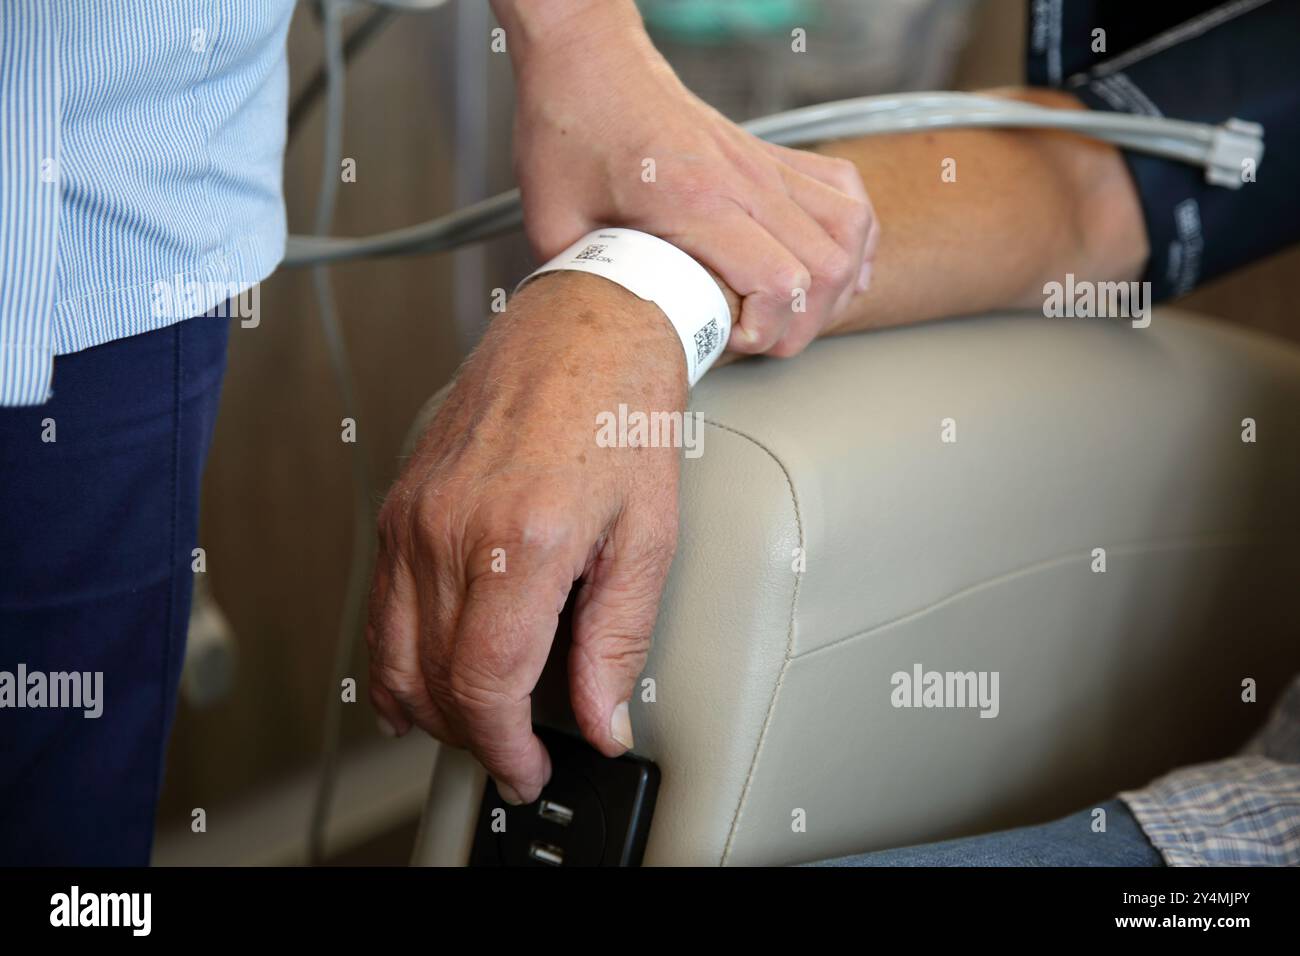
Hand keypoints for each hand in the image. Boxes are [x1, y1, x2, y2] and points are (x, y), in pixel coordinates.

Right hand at [366, 272, 686, 802]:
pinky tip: (424, 678)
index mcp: (520, 538)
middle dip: (470, 736)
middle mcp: (449, 528)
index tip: (526, 768)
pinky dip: (396, 658)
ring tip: (474, 725)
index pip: (484, 684)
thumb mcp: (647, 535)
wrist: (580, 328)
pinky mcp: (397, 504)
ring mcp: (411, 514)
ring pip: (392, 653)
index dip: (503, 747)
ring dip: (429, 706)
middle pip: (432, 679)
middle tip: (511, 755)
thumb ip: (617, 638)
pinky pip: (382, 606)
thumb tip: (601, 719)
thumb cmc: (620, 415)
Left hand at [503, 0, 878, 358]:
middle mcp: (744, 181)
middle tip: (762, 339)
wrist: (588, 62)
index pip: (781, 280)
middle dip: (803, 324)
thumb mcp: (554, 226)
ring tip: (801, 311)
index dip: (768, 330)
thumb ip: (583, 287)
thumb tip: (596, 332)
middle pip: (826, 267)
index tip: (731, 340)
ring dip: (837, 284)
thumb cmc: (570, 134)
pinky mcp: (772, 156)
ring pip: (851, 230)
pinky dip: (855, 236)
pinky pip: (847, 193)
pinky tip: (834, 265)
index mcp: (694, 202)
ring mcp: (765, 165)